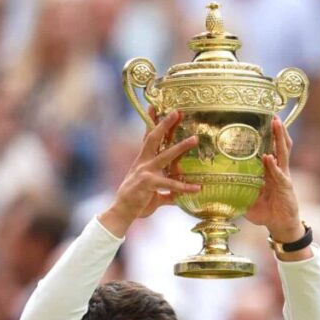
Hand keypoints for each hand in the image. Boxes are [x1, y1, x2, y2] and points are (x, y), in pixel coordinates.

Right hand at [98, 109, 199, 237]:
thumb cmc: (137, 202)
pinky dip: (185, 187)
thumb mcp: (154, 193)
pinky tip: (197, 188)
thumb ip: (168, 193)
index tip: (154, 106)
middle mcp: (144, 162)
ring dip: (181, 147)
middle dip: (164, 124)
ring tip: (195, 139)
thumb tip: (178, 196)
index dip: (152, 122)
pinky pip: (171, 185)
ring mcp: (146, 172)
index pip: (148, 138)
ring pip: (166, 155)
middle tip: (176, 112)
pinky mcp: (149, 184)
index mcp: (143, 161)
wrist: (122, 213)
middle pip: (154, 138)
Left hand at [246, 116, 306, 259]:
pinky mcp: (286, 186)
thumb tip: (211, 188)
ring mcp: (284, 176)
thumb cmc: (265, 212)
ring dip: (280, 137)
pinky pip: (280, 174)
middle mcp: (278, 169)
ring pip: (283, 152)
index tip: (260, 119)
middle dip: (277, 129)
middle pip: (279, 144)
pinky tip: (269, 158)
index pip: (269, 147)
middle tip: (272, 114)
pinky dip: (274, 166)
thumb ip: (233, 191)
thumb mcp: (246, 199)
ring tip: (276, 123)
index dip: (267, 134)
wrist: (281, 225)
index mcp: (269, 170)